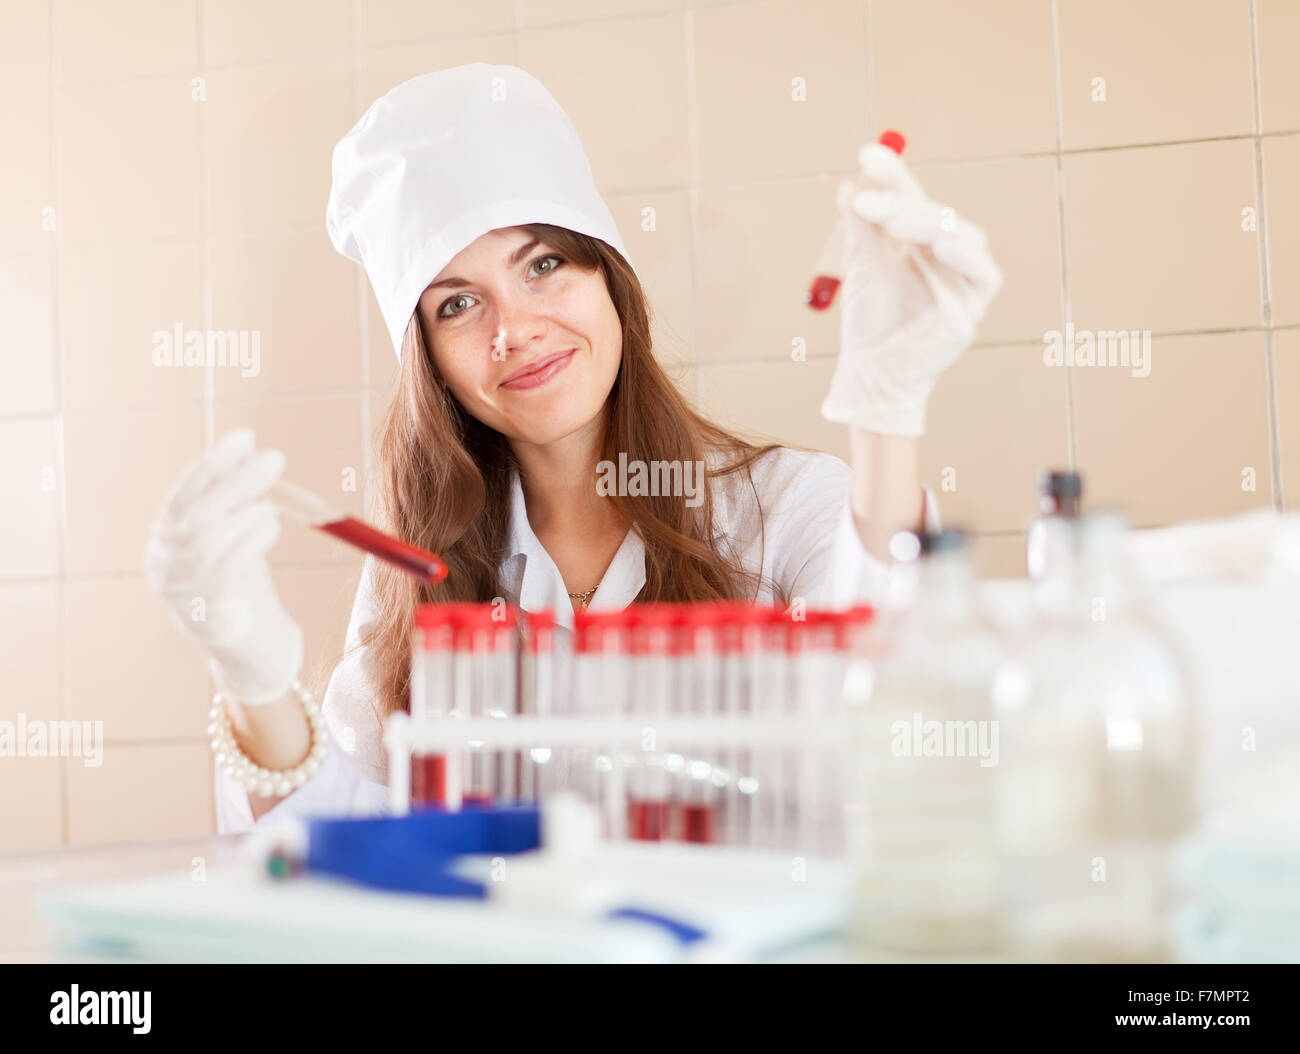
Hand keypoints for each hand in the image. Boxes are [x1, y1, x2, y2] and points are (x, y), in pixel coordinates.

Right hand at [143, 429, 302, 704]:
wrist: (254, 652)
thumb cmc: (247, 588)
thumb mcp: (236, 539)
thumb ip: (236, 506)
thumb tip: (255, 454)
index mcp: (166, 541)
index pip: (184, 494)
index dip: (214, 463)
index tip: (246, 437)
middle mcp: (164, 565)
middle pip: (194, 514)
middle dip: (235, 481)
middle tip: (275, 458)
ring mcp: (180, 593)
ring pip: (207, 541)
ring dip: (246, 514)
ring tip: (271, 510)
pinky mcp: (206, 615)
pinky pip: (225, 569)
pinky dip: (250, 539)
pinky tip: (268, 528)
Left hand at [821, 142, 1002, 436]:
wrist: (871, 372)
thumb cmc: (868, 321)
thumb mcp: (860, 269)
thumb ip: (859, 231)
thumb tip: (849, 186)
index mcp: (917, 238)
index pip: (909, 198)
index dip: (893, 176)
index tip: (868, 155)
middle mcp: (944, 251)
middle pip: (933, 212)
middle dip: (901, 202)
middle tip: (867, 198)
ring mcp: (961, 276)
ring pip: (958, 235)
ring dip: (926, 223)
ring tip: (892, 219)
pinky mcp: (972, 304)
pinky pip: (983, 273)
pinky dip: (966, 256)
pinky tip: (942, 245)